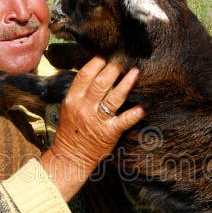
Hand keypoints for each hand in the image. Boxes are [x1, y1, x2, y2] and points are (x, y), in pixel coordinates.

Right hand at [40, 57, 144, 200]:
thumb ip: (80, 91)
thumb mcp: (68, 108)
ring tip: (136, 73)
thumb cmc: (71, 131)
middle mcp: (84, 108)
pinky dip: (134, 113)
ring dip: (127, 84)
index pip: (84, 75)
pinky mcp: (109, 133)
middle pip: (101, 83)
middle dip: (114, 69)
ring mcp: (97, 121)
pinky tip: (143, 107)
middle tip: (124, 61)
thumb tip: (95, 71)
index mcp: (72, 99)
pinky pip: (124, 120)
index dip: (97, 63)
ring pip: (114, 97)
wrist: (70, 158)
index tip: (107, 55)